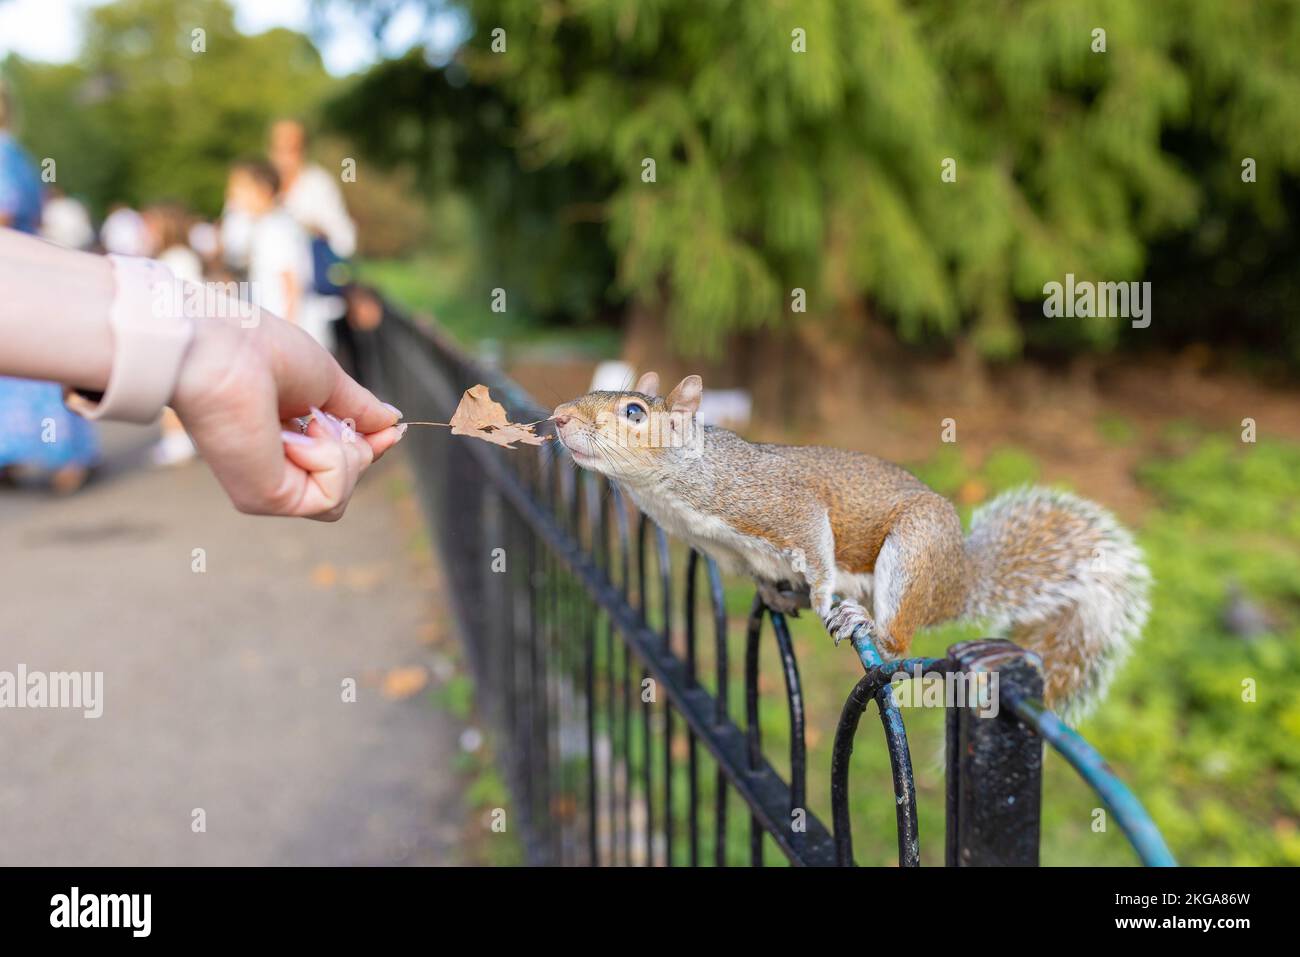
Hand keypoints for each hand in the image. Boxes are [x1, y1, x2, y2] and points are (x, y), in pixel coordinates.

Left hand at [170, 306, 403, 520]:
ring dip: (342, 453)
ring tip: (308, 422)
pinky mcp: (267, 499)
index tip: (391, 431)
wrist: (221, 347)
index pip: (339, 463)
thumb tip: (392, 423)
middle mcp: (273, 466)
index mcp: (284, 438)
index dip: (367, 447)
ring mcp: (268, 487)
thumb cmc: (260, 349)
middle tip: (323, 416)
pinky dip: (329, 460)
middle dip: (355, 447)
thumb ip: (359, 409)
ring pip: (340, 495)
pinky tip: (298, 435)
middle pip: (345, 482)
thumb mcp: (327, 381)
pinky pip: (329, 498)